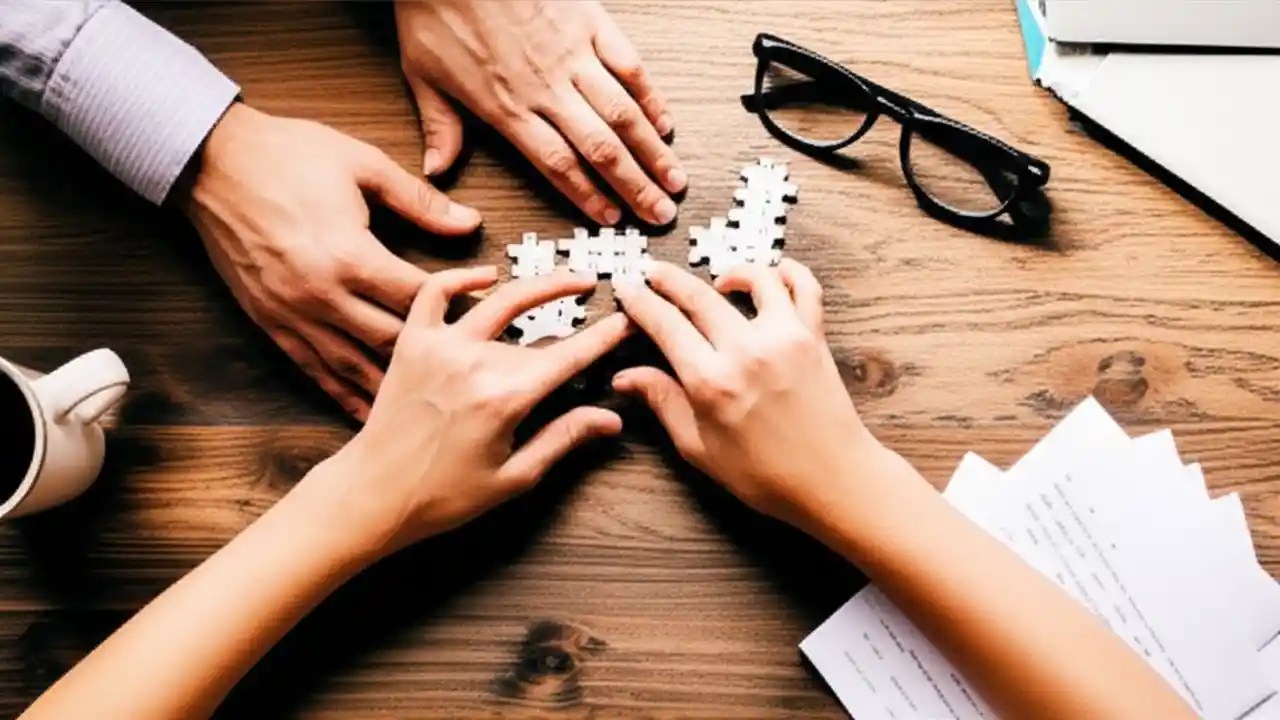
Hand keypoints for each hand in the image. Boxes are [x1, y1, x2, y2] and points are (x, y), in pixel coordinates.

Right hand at [183, 104, 481, 420]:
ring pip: (356, 367)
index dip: (462, 301)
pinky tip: (370, 412)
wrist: (210, 162)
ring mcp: (293, 315)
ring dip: (396, 388)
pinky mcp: (271, 323)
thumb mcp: (362, 164)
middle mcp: (322, 296)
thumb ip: (419, 201)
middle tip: (473, 361)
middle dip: (437, 352)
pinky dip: (345, 395)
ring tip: (434, 405)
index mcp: (349, 256)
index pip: (420, 296)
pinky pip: (315, 371)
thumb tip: (468, 222)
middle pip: (394, 341)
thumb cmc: (285, 155)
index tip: (492, 302)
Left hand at [318, 268, 630, 555]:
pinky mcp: (412, 342)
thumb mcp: (515, 476)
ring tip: (570, 279)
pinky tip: (488, 275)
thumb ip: (565, 438)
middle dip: (575, 321)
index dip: (604, 337)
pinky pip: (436, 293)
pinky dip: (462, 278)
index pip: (571, 355)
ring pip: (501, 300)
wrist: (373, 494)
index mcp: (506, 398)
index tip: (626, 322)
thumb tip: (611, 418)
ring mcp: (441, 346)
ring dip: (541, 285)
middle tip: (601, 308)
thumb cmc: (442, 496)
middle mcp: (475, 363)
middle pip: (539, 333)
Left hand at [395, 0, 684, 225]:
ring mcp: (572, 55)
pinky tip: (666, 122)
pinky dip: (651, 95)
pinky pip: (628, 64)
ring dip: (652, 151)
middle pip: (600, 148)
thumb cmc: (436, 6)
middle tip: (661, 213)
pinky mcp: (589, 22)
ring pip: (622, 113)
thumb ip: (439, 125)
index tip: (612, 220)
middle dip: (634, 187)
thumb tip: (438, 170)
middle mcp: (546, 88)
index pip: (557, 164)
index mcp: (506, 107)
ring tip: (674, 180)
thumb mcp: (422, 71)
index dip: (588, 196)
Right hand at [611, 261, 877, 531]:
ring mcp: (784, 338)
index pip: (665, 325)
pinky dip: (789, 272)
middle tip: (652, 272)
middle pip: (698, 296)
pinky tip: (774, 275)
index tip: (626, 288)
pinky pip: (804, 287)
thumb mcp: (700, 448)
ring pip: (754, 280)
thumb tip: (625, 377)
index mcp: (712, 382)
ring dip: (729, 272)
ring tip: (717, 281)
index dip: (640, 302)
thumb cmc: (765, 475)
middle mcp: (746, 351)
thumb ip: (664, 403)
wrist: (833, 480)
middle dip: (668, 279)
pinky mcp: (814, 337)